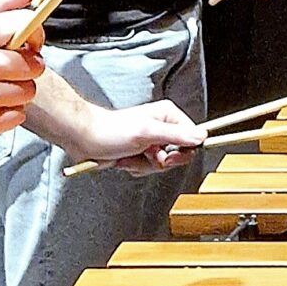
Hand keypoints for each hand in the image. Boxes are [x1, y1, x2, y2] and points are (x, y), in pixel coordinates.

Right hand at [0, 0, 44, 150]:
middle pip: (33, 65)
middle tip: (5, 69)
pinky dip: (7, 113)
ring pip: (27, 92)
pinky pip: (17, 116)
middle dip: (26, 68)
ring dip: (17, 92)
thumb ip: (6, 1)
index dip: (36, 35)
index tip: (30, 43)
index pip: (25, 26)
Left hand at [60, 95, 207, 174]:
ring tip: (130, 155)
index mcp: (167, 116)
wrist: (86, 140)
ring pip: (162, 165)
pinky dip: (136, 168)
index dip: (182, 152)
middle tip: (146, 154)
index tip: (168, 157)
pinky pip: (148, 169)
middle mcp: (161, 127)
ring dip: (144, 166)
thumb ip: (176, 135)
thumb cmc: (110, 131)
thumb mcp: (147, 132)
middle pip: (177, 154)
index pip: (191, 137)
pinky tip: (125, 160)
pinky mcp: (140, 153)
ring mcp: (151, 141)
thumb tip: (200, 136)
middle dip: (158, 161)